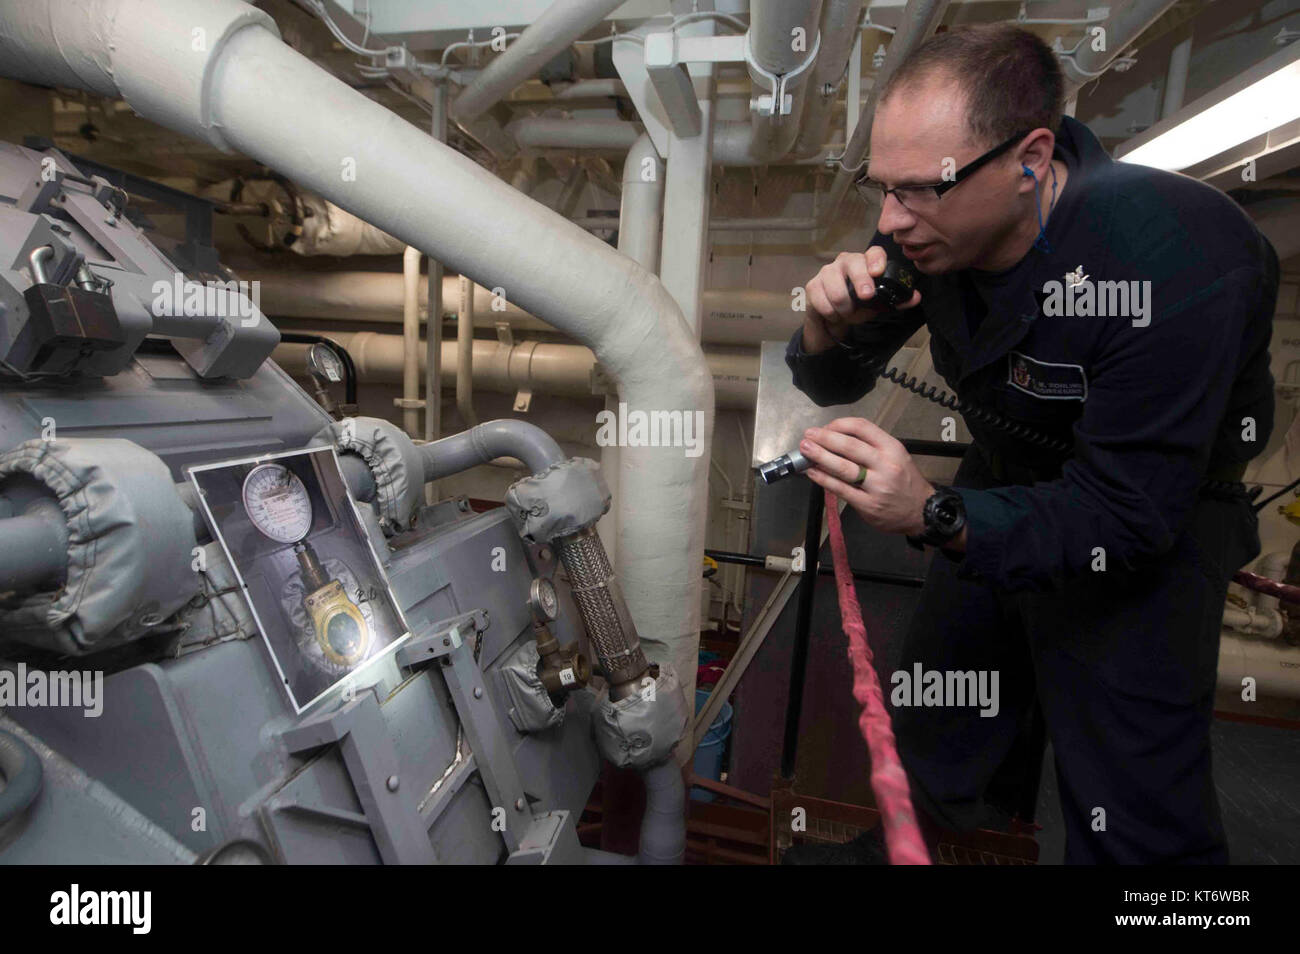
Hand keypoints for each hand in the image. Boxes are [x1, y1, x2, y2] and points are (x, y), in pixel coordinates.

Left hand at [799, 417, 933, 535]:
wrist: (922, 511)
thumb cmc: (905, 481)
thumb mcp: (896, 455)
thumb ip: (871, 446)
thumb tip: (836, 438)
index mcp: (892, 448)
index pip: (862, 427)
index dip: (839, 425)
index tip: (826, 427)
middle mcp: (885, 464)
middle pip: (849, 446)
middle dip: (824, 438)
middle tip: (808, 435)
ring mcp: (876, 486)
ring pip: (843, 467)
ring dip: (820, 456)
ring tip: (805, 449)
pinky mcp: (867, 505)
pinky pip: (840, 489)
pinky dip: (823, 479)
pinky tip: (812, 472)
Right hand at [801, 245, 922, 353]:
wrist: (831, 320)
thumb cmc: (857, 306)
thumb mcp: (878, 305)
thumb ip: (897, 301)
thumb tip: (915, 297)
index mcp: (864, 263)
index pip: (873, 252)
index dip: (876, 260)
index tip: (878, 272)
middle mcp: (845, 262)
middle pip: (853, 263)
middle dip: (861, 281)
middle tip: (865, 297)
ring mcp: (827, 272)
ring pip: (837, 288)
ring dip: (845, 308)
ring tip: (847, 313)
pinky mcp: (813, 286)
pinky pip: (823, 302)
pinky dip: (831, 314)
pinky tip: (834, 315)